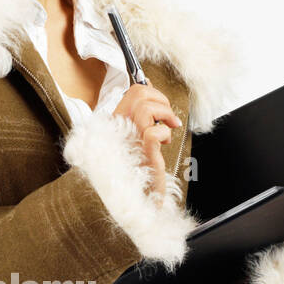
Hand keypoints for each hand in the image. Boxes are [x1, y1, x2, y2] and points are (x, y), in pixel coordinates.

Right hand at [111, 82, 181, 200]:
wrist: (142, 196)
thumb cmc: (142, 167)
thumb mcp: (139, 134)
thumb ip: (141, 112)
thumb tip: (148, 87)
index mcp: (116, 123)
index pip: (132, 92)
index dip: (151, 92)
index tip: (161, 104)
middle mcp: (118, 129)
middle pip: (139, 93)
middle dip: (161, 100)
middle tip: (167, 117)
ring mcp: (128, 139)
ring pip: (145, 107)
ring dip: (165, 114)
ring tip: (168, 128)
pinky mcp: (141, 152)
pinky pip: (153, 131)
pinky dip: (164, 133)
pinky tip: (164, 142)